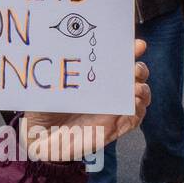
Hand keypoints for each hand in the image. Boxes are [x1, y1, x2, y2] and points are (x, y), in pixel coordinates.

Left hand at [21, 39, 150, 160]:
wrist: (40, 137)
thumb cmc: (42, 108)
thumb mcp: (47, 85)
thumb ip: (54, 71)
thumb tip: (52, 49)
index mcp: (93, 77)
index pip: (116, 60)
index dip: (130, 51)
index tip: (138, 44)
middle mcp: (106, 91)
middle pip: (135, 77)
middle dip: (140, 69)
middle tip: (135, 68)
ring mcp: (111, 110)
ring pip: (139, 97)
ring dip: (143, 90)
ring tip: (135, 87)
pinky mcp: (113, 129)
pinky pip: (134, 119)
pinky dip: (138, 111)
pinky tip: (134, 104)